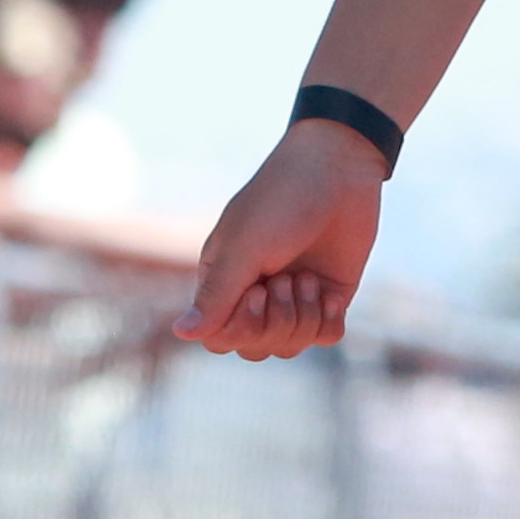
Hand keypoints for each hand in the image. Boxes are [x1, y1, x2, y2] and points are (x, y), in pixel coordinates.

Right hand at [177, 121, 386, 358]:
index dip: (241, 328)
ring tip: (308, 278)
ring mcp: (294, 297)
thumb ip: (216, 295)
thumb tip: (181, 334)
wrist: (337, 170)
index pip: (220, 338)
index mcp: (224, 281)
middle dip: (275, 322)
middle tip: (286, 279)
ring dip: (303, 317)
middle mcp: (255, 294)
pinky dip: (329, 320)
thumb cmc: (281, 200)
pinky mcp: (330, 296)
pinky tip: (331, 292)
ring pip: (291, 346)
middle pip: (256, 348)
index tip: (256, 290)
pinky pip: (327, 337)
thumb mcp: (244, 247)